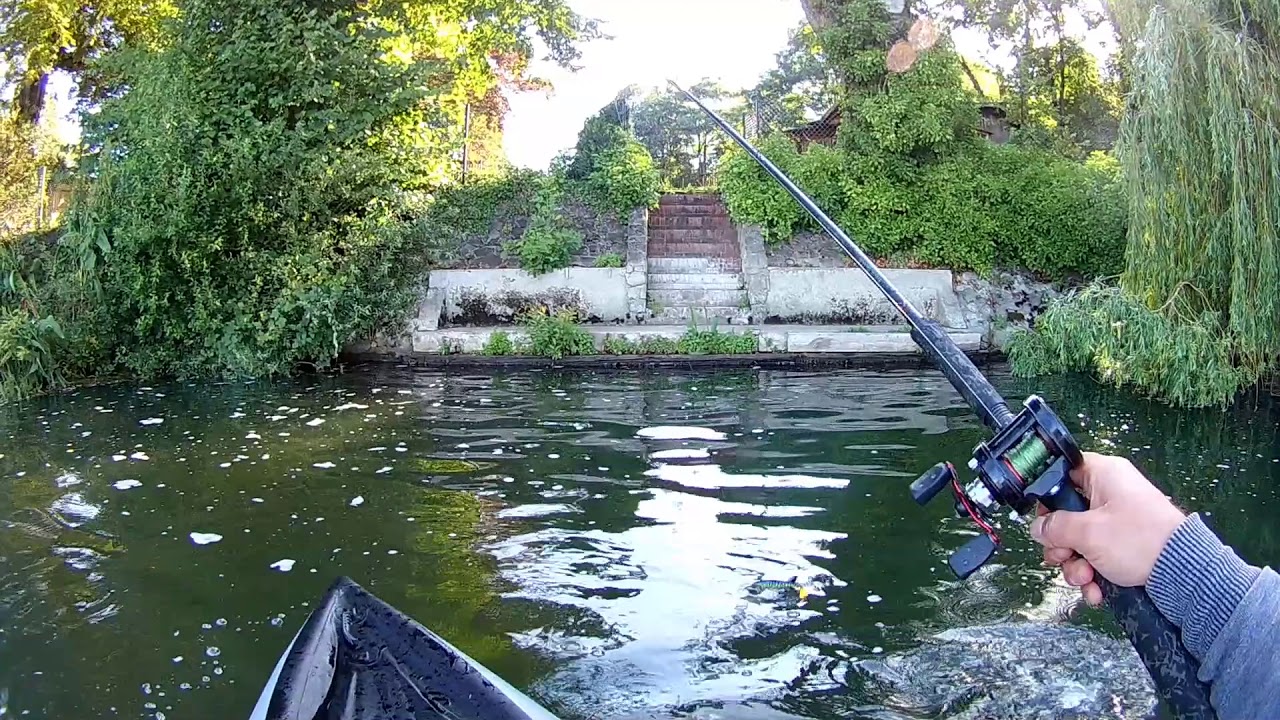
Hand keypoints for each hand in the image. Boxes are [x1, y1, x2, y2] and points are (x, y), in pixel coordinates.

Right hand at [1029, 452, 1186, 606]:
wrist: (1184, 574)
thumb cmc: (1145, 541)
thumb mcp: (1087, 532)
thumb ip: (1054, 527)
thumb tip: (1039, 528)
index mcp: (1104, 474)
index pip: (1063, 474)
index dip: (1049, 499)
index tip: (1046, 520)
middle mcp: (1111, 494)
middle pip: (1067, 515)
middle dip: (1062, 544)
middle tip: (1065, 555)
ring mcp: (1119, 520)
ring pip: (1080, 541)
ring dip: (1076, 565)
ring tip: (1085, 577)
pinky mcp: (1126, 544)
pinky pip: (1097, 556)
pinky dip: (1093, 574)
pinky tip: (1096, 588)